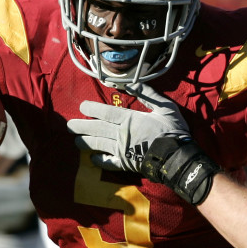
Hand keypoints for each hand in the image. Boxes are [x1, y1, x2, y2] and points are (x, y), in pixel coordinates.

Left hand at [67, 83, 189, 172]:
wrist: (177, 158)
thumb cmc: (173, 131)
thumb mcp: (164, 107)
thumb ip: (147, 94)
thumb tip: (131, 83)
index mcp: (130, 119)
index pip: (105, 112)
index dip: (91, 108)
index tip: (82, 107)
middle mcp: (121, 134)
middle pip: (97, 128)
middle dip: (81, 126)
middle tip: (69, 125)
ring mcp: (122, 150)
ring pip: (98, 144)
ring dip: (85, 142)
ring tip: (75, 140)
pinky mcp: (126, 164)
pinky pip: (109, 163)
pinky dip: (99, 161)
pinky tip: (92, 159)